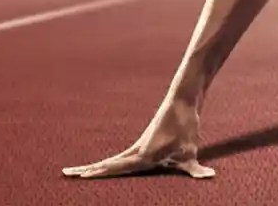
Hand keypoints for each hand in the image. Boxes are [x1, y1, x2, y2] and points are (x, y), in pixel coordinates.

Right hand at [61, 101, 214, 179]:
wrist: (182, 100)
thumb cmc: (186, 126)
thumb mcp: (191, 150)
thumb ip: (196, 169)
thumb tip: (210, 176)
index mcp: (143, 155)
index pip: (117, 167)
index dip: (99, 173)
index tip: (80, 176)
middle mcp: (137, 150)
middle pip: (108, 163)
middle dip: (88, 170)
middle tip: (66, 174)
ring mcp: (139, 146)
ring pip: (113, 160)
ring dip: (96, 166)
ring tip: (79, 172)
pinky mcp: (144, 142)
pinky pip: (123, 156)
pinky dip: (111, 163)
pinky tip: (106, 166)